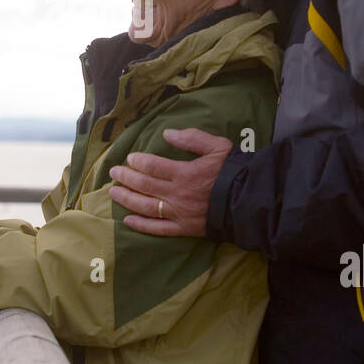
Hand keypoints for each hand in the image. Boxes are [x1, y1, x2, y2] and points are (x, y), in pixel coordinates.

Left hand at [108, 128, 231, 237]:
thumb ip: (192, 138)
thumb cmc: (233, 172)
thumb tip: (167, 134)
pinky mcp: (184, 229)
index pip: (152, 166)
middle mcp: (177, 194)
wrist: (249, 202)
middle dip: (126, 178)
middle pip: (144, 185)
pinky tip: (128, 220)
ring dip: (127, 199)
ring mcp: (179, 213)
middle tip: (114, 173)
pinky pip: (158, 229)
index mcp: (184, 173)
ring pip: (146, 206)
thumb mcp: (217, 147)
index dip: (138, 161)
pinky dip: (142, 226)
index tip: (129, 158)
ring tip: (113, 193)